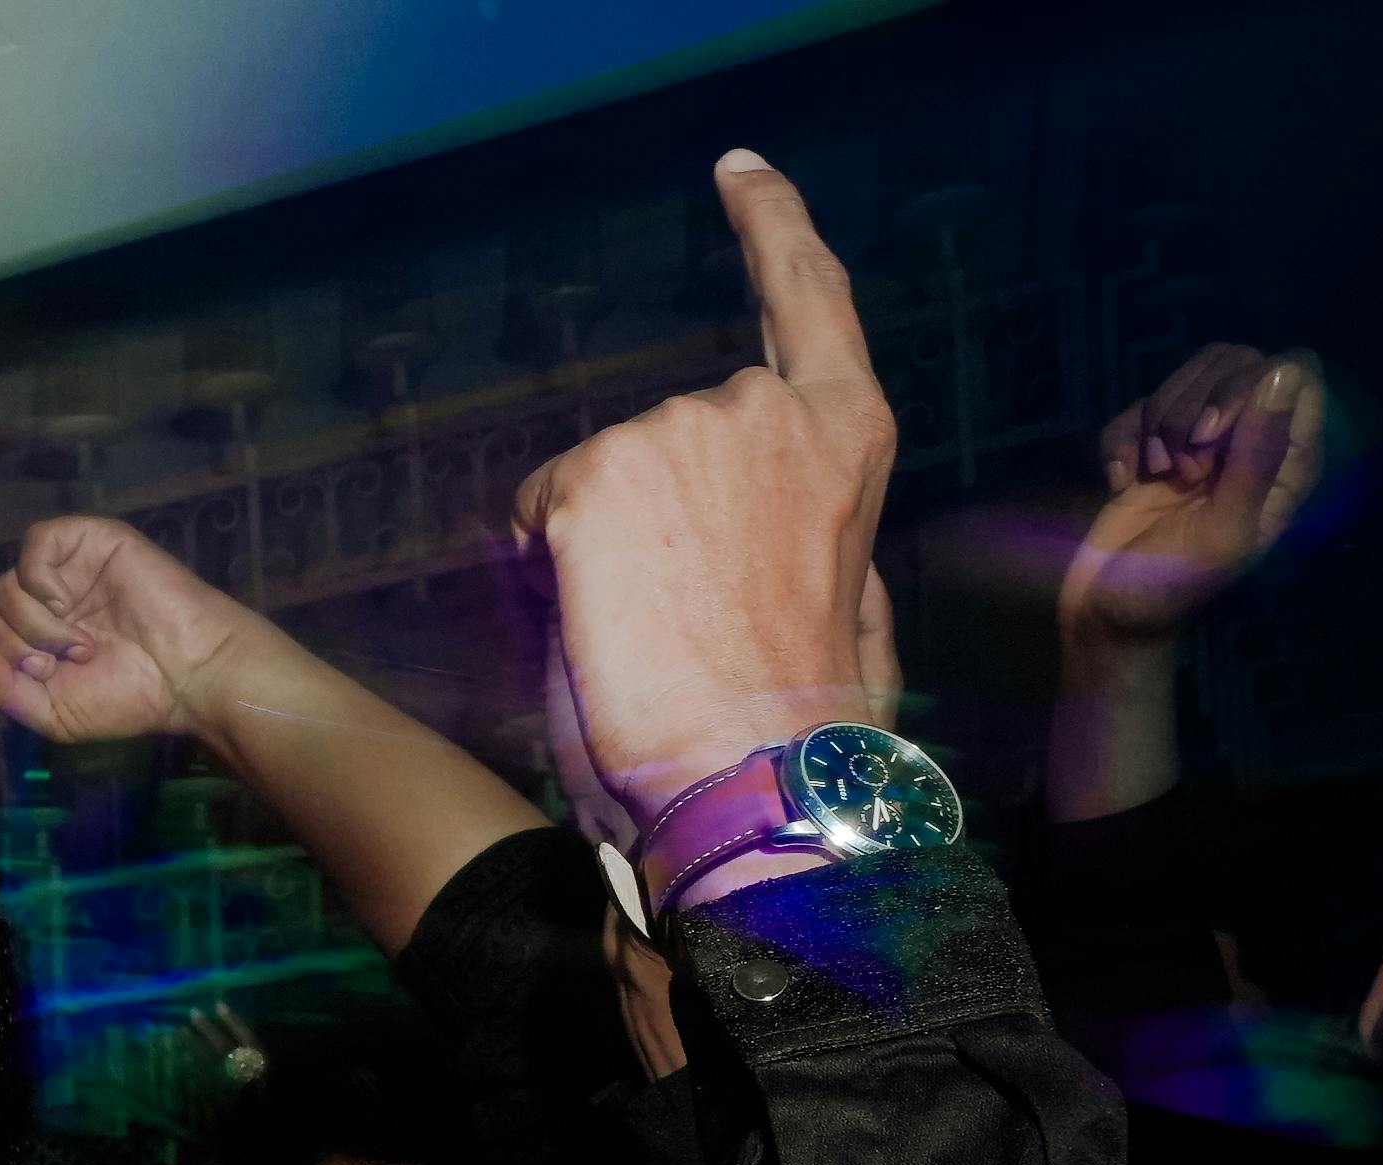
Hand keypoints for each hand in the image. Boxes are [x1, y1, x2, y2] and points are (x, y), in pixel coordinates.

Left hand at [0, 516, 248, 745]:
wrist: (188, 675)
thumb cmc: (127, 697)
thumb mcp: (49, 713)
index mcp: (15, 640)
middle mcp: (27, 598)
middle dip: (2, 649)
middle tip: (54, 667)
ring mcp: (53, 567)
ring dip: (31, 630)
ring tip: (82, 644)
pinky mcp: (80, 539)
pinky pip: (29, 555)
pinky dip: (45, 590)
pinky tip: (79, 608)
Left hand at [514, 153, 894, 834]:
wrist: (754, 772)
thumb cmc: (800, 717)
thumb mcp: (850, 604)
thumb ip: (815, 533)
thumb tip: (786, 530)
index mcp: (848, 436)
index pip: (808, 297)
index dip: (771, 227)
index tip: (739, 173)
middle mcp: (763, 409)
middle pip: (662, 439)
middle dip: (646, 520)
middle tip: (684, 620)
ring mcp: (677, 432)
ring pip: (592, 484)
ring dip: (595, 554)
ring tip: (654, 635)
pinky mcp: (594, 476)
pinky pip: (532, 516)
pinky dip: (542, 569)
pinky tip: (602, 622)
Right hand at [1063, 347, 1321, 649]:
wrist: (1105, 615)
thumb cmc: (1172, 586)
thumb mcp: (1224, 530)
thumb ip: (1257, 456)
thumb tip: (1283, 374)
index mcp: (1288, 461)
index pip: (1296, 374)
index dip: (1247, 388)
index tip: (1208, 433)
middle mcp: (1252, 441)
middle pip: (1238, 362)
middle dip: (1194, 404)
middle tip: (1179, 464)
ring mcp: (1201, 440)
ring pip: (1188, 376)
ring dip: (1156, 420)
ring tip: (1152, 474)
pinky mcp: (1153, 445)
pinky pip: (1139, 404)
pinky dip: (1121, 438)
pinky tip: (1120, 479)